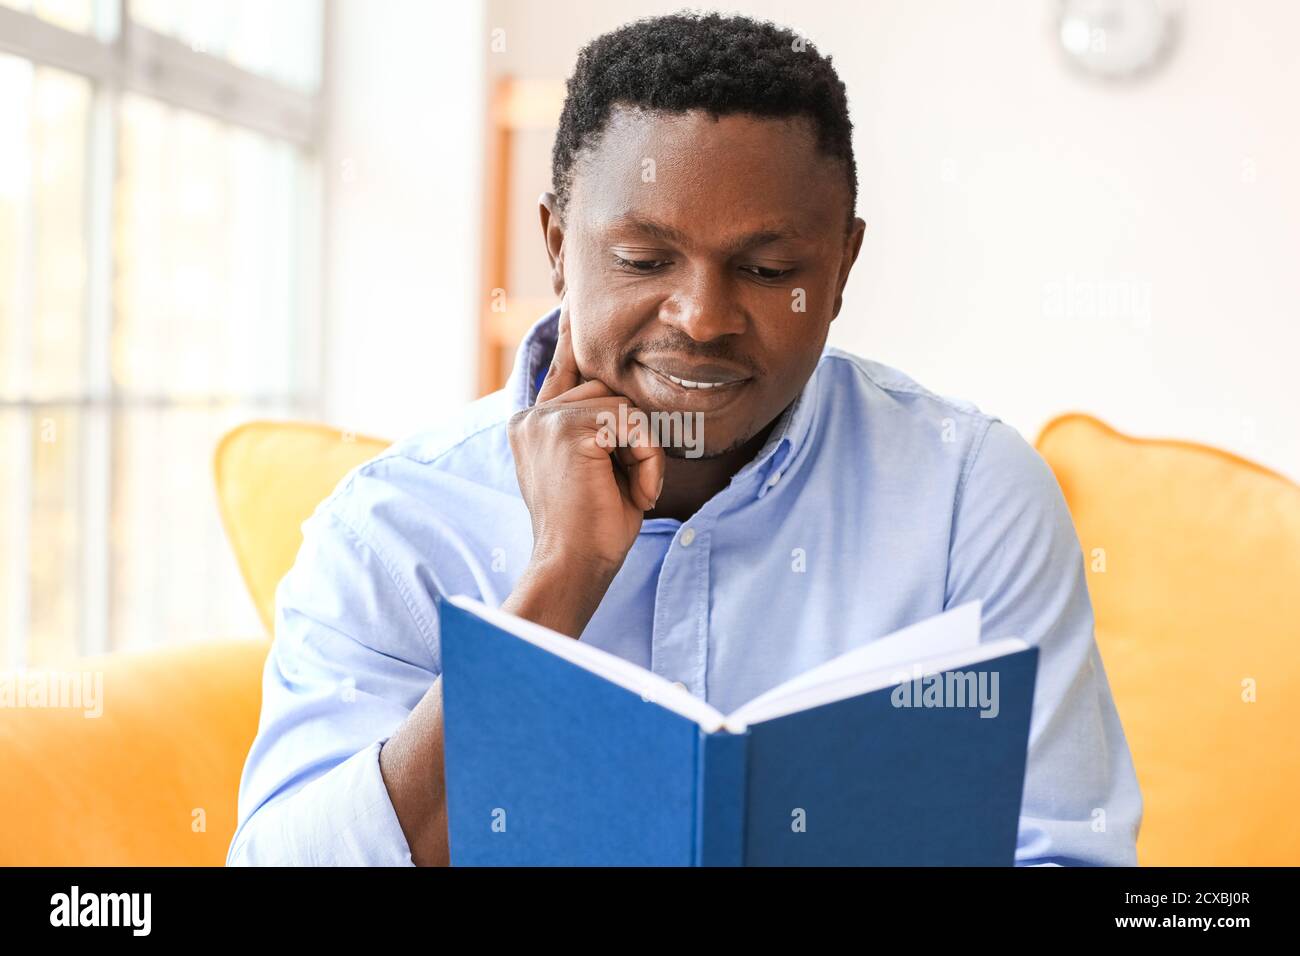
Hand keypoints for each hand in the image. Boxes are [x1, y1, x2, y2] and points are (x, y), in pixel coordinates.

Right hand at [508, 295, 665, 581]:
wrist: (573, 567)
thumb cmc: (592, 530)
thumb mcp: (596, 470)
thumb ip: (598, 428)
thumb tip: (619, 392)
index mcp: (531, 424)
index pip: (561, 367)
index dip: (572, 333)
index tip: (574, 300)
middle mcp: (532, 417)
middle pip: (608, 387)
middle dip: (632, 433)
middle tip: (625, 483)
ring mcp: (547, 420)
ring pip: (624, 405)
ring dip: (643, 451)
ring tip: (627, 490)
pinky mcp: (569, 429)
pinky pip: (634, 422)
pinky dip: (647, 459)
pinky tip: (633, 492)